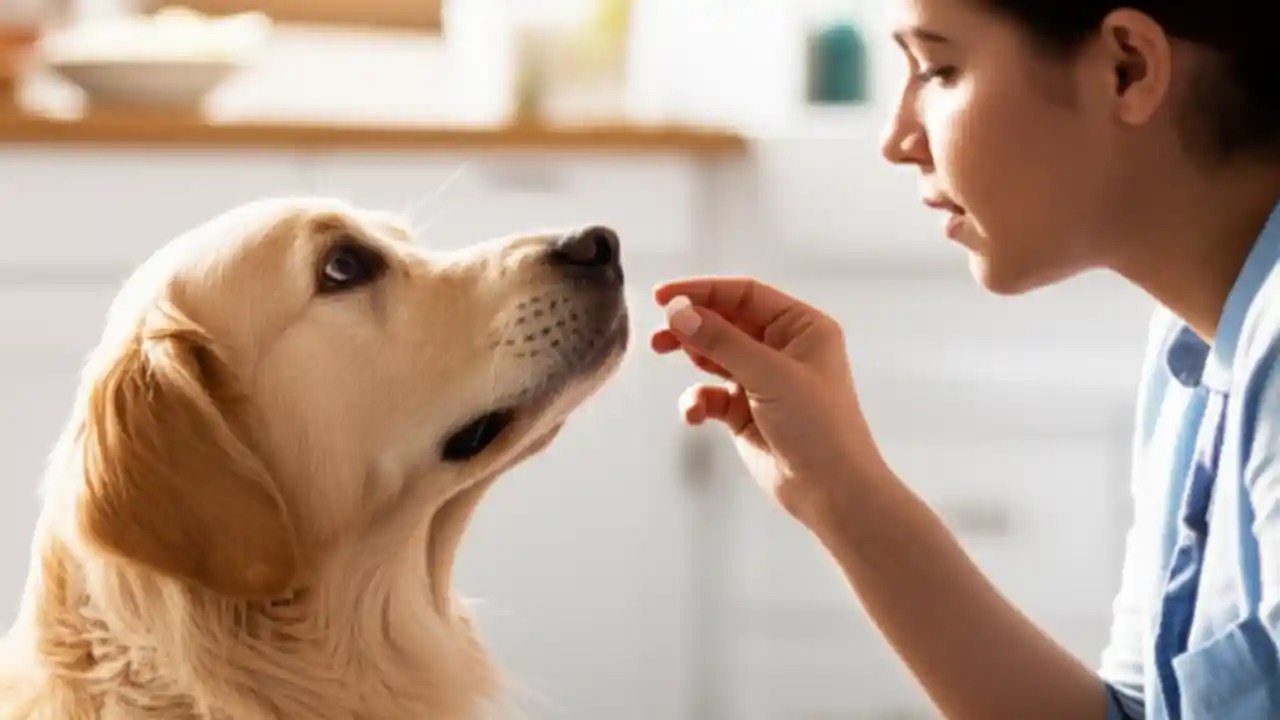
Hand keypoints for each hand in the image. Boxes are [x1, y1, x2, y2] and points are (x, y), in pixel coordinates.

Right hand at [650, 276, 887, 521]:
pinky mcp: (747, 412)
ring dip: (691, 354)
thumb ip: (722, 341)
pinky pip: (713, 395)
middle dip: (692, 324)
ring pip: (715, 355)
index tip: (663, 296)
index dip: (703, 291)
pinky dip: (699, 401)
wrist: (833, 493)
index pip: (746, 295)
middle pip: (726, 322)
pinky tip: (694, 415)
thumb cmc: (818, 426)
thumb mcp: (770, 375)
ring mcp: (764, 381)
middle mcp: (784, 348)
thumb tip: (678, 312)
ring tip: (661, 351)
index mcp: (802, 327)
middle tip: (659, 330)